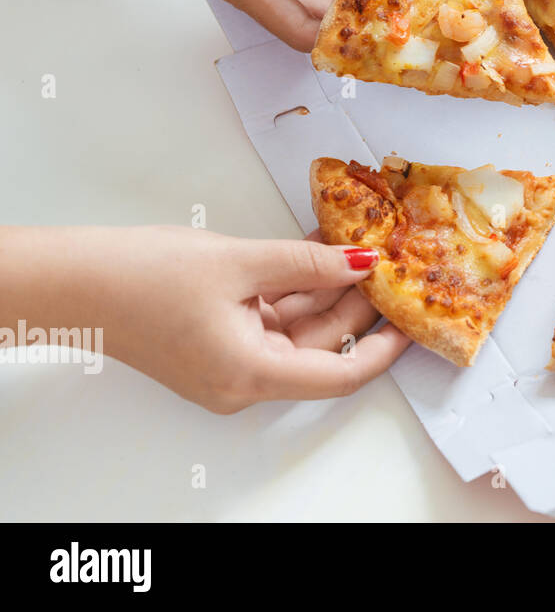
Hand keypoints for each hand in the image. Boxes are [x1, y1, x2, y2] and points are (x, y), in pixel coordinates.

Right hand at [53, 226, 410, 412]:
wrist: (71, 282)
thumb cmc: (141, 277)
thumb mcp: (241, 262)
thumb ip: (309, 264)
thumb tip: (364, 263)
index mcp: (251, 375)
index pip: (340, 374)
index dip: (384, 347)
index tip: (413, 320)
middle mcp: (242, 380)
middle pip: (321, 346)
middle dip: (358, 303)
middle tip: (392, 264)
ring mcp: (227, 363)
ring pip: (297, 327)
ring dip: (327, 287)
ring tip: (359, 244)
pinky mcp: (214, 342)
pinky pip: (269, 317)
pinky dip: (294, 286)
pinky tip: (319, 250)